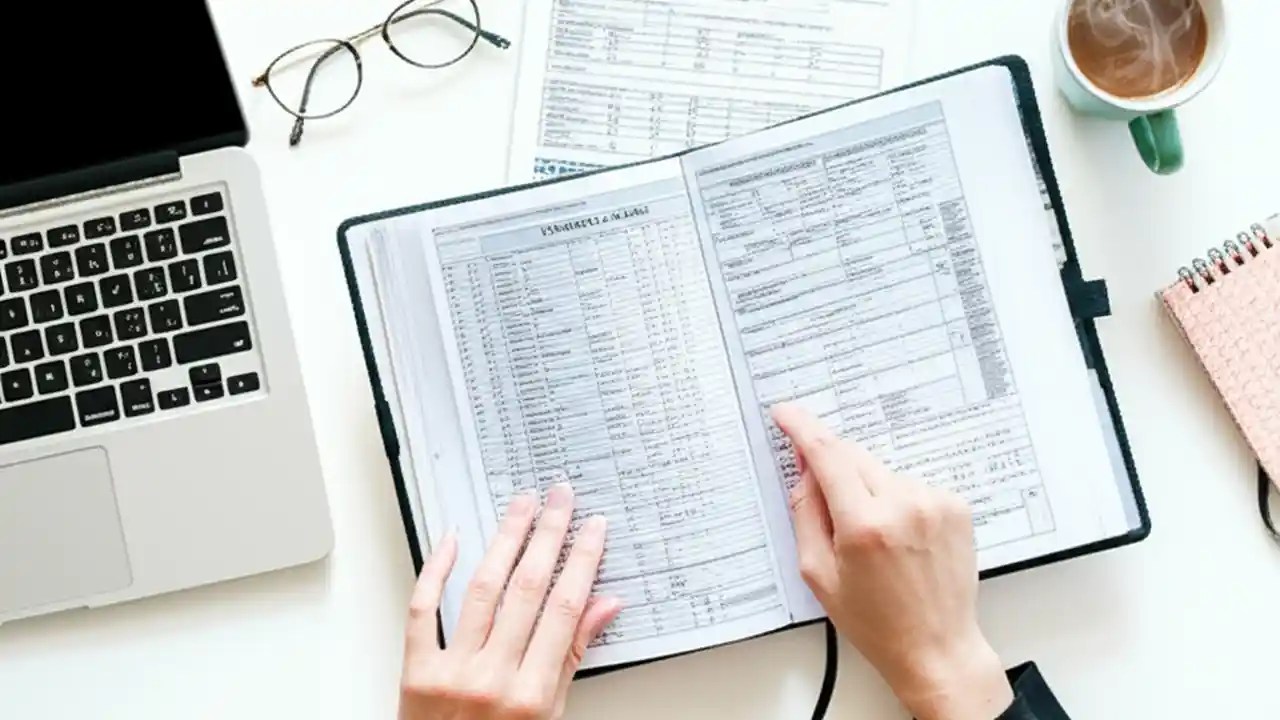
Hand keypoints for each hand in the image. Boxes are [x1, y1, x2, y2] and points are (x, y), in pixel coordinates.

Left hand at [399, 484, 622, 719]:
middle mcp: (492, 680)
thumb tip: (604, 606)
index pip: (565, 609)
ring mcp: (452, 673)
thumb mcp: (550, 716)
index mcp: (532, 694)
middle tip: (559, 497)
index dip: (583, 561)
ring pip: (482, 590)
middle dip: (548, 535)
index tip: (594, 528)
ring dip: (504, 539)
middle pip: (527, 590)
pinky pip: (422, 611)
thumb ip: (571, 657)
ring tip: (520, 506)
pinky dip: (435, 571)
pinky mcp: (415, 672)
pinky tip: (451, 539)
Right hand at [772, 404, 1012, 719]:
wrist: (937, 648)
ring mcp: (935, 502)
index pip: (827, 455)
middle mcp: (904, 505)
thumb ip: (806, 512)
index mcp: (864, 525)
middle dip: (833, 469)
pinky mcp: (955, 505)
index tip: (786, 414)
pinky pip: (910, 485)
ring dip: (868, 490)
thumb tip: (805, 469)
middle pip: (853, 456)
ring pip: (881, 471)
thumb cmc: (875, 621)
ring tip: (877, 541)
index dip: (802, 428)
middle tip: (830, 509)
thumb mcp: (818, 573)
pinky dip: (897, 501)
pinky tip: (902, 539)